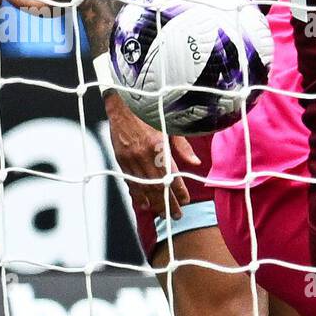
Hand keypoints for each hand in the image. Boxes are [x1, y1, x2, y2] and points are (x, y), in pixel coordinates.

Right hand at [106, 93, 200, 220]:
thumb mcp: (171, 125)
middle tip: (176, 215)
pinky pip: (129, 180)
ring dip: (152, 202)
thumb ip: (183, 147)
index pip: (171, 176)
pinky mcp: (119, 157)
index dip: (179, 191)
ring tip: (161, 213)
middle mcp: (142, 155)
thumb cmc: (150, 110)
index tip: (185, 200)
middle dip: (167, 202)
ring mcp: (129, 158)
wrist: (123, 100)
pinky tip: (142, 203)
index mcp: (158, 147)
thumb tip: (196, 164)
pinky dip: (136, 193)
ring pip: (142, 186)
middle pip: (157, 186)